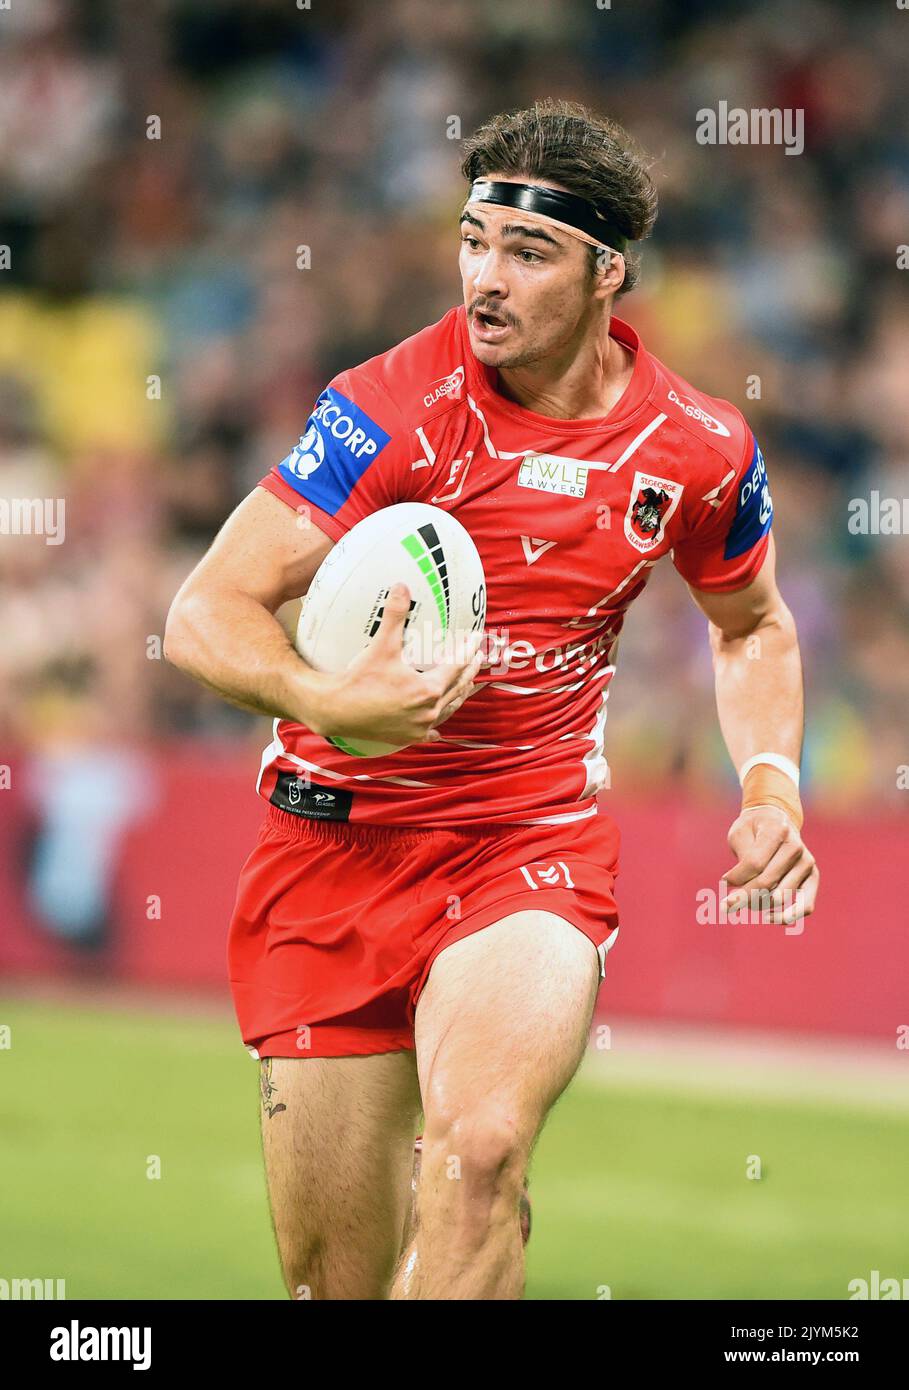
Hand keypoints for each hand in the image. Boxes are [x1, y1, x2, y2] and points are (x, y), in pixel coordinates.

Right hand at [307, 583, 482, 747]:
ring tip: (465, 685)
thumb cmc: (360, 679)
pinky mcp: (407, 738)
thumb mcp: (381, 645)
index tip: (476, 638)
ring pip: (448, 710)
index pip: (457, 666)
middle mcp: (428, 711)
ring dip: (458, 695)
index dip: (468, 650)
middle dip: (469, 671)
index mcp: (428, 689)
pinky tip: (437, 728)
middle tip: (476, 657)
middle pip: (458, 688)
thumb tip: (401, 586)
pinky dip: (435, 726)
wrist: (337, 710)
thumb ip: (395, 615)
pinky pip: (429, 731)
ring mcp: (419, 727)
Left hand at [721, 805, 818, 925]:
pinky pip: (805, 907)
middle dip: (742, 897)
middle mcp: (796, 847)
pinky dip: (785, 916)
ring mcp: (807, 863)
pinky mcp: (813, 878)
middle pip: (766, 882)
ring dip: (757, 905)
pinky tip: (767, 916)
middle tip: (725, 906)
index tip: (724, 881)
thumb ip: (743, 858)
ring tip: (744, 904)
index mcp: (777, 830)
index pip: (755, 863)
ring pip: (780, 897)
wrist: (776, 821)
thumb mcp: (740, 834)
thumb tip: (738, 887)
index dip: (736, 877)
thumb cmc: (753, 830)